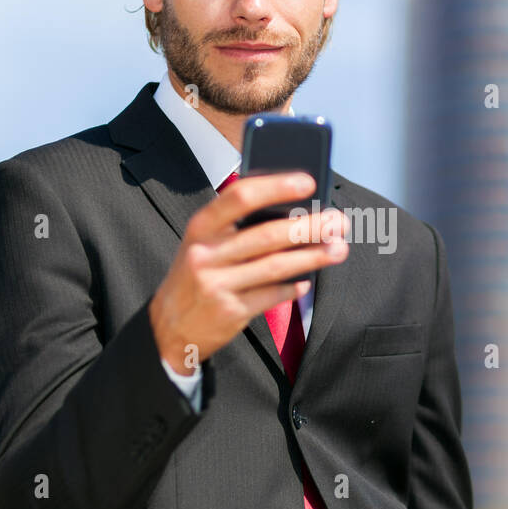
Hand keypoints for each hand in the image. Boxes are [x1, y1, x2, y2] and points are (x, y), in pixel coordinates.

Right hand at [148, 172, 349, 374]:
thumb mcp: (204, 244)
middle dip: (308, 226)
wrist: (168, 327)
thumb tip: (290, 210)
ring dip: (312, 256)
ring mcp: (217, 284)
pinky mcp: (230, 311)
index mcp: (201, 227)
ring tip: (339, 248)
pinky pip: (272, 296)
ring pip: (275, 266)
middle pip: (266, 234)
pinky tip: (308, 281)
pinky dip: (294, 287)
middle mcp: (206, 254)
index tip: (308, 182)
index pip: (239, 197)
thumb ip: (236, 226)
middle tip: (338, 221)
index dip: (275, 187)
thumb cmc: (196, 275)